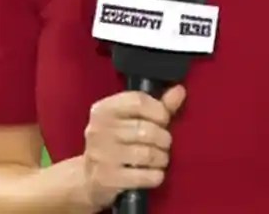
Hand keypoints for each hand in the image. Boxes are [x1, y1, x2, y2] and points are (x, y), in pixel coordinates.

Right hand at [78, 85, 185, 210]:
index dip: (159, 111)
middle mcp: (99, 130)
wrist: (88, 177)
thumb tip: (180, 90)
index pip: (138, 101)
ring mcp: (102, 155)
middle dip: (164, 139)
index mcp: (103, 110)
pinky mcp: (108, 179)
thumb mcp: (129, 120)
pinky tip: (152, 173)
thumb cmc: (115, 143)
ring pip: (149, 154)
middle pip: (147, 129)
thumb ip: (156, 106)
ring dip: (161, 158)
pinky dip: (156, 176)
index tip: (163, 120)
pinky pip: (147, 176)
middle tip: (163, 144)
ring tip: (159, 159)